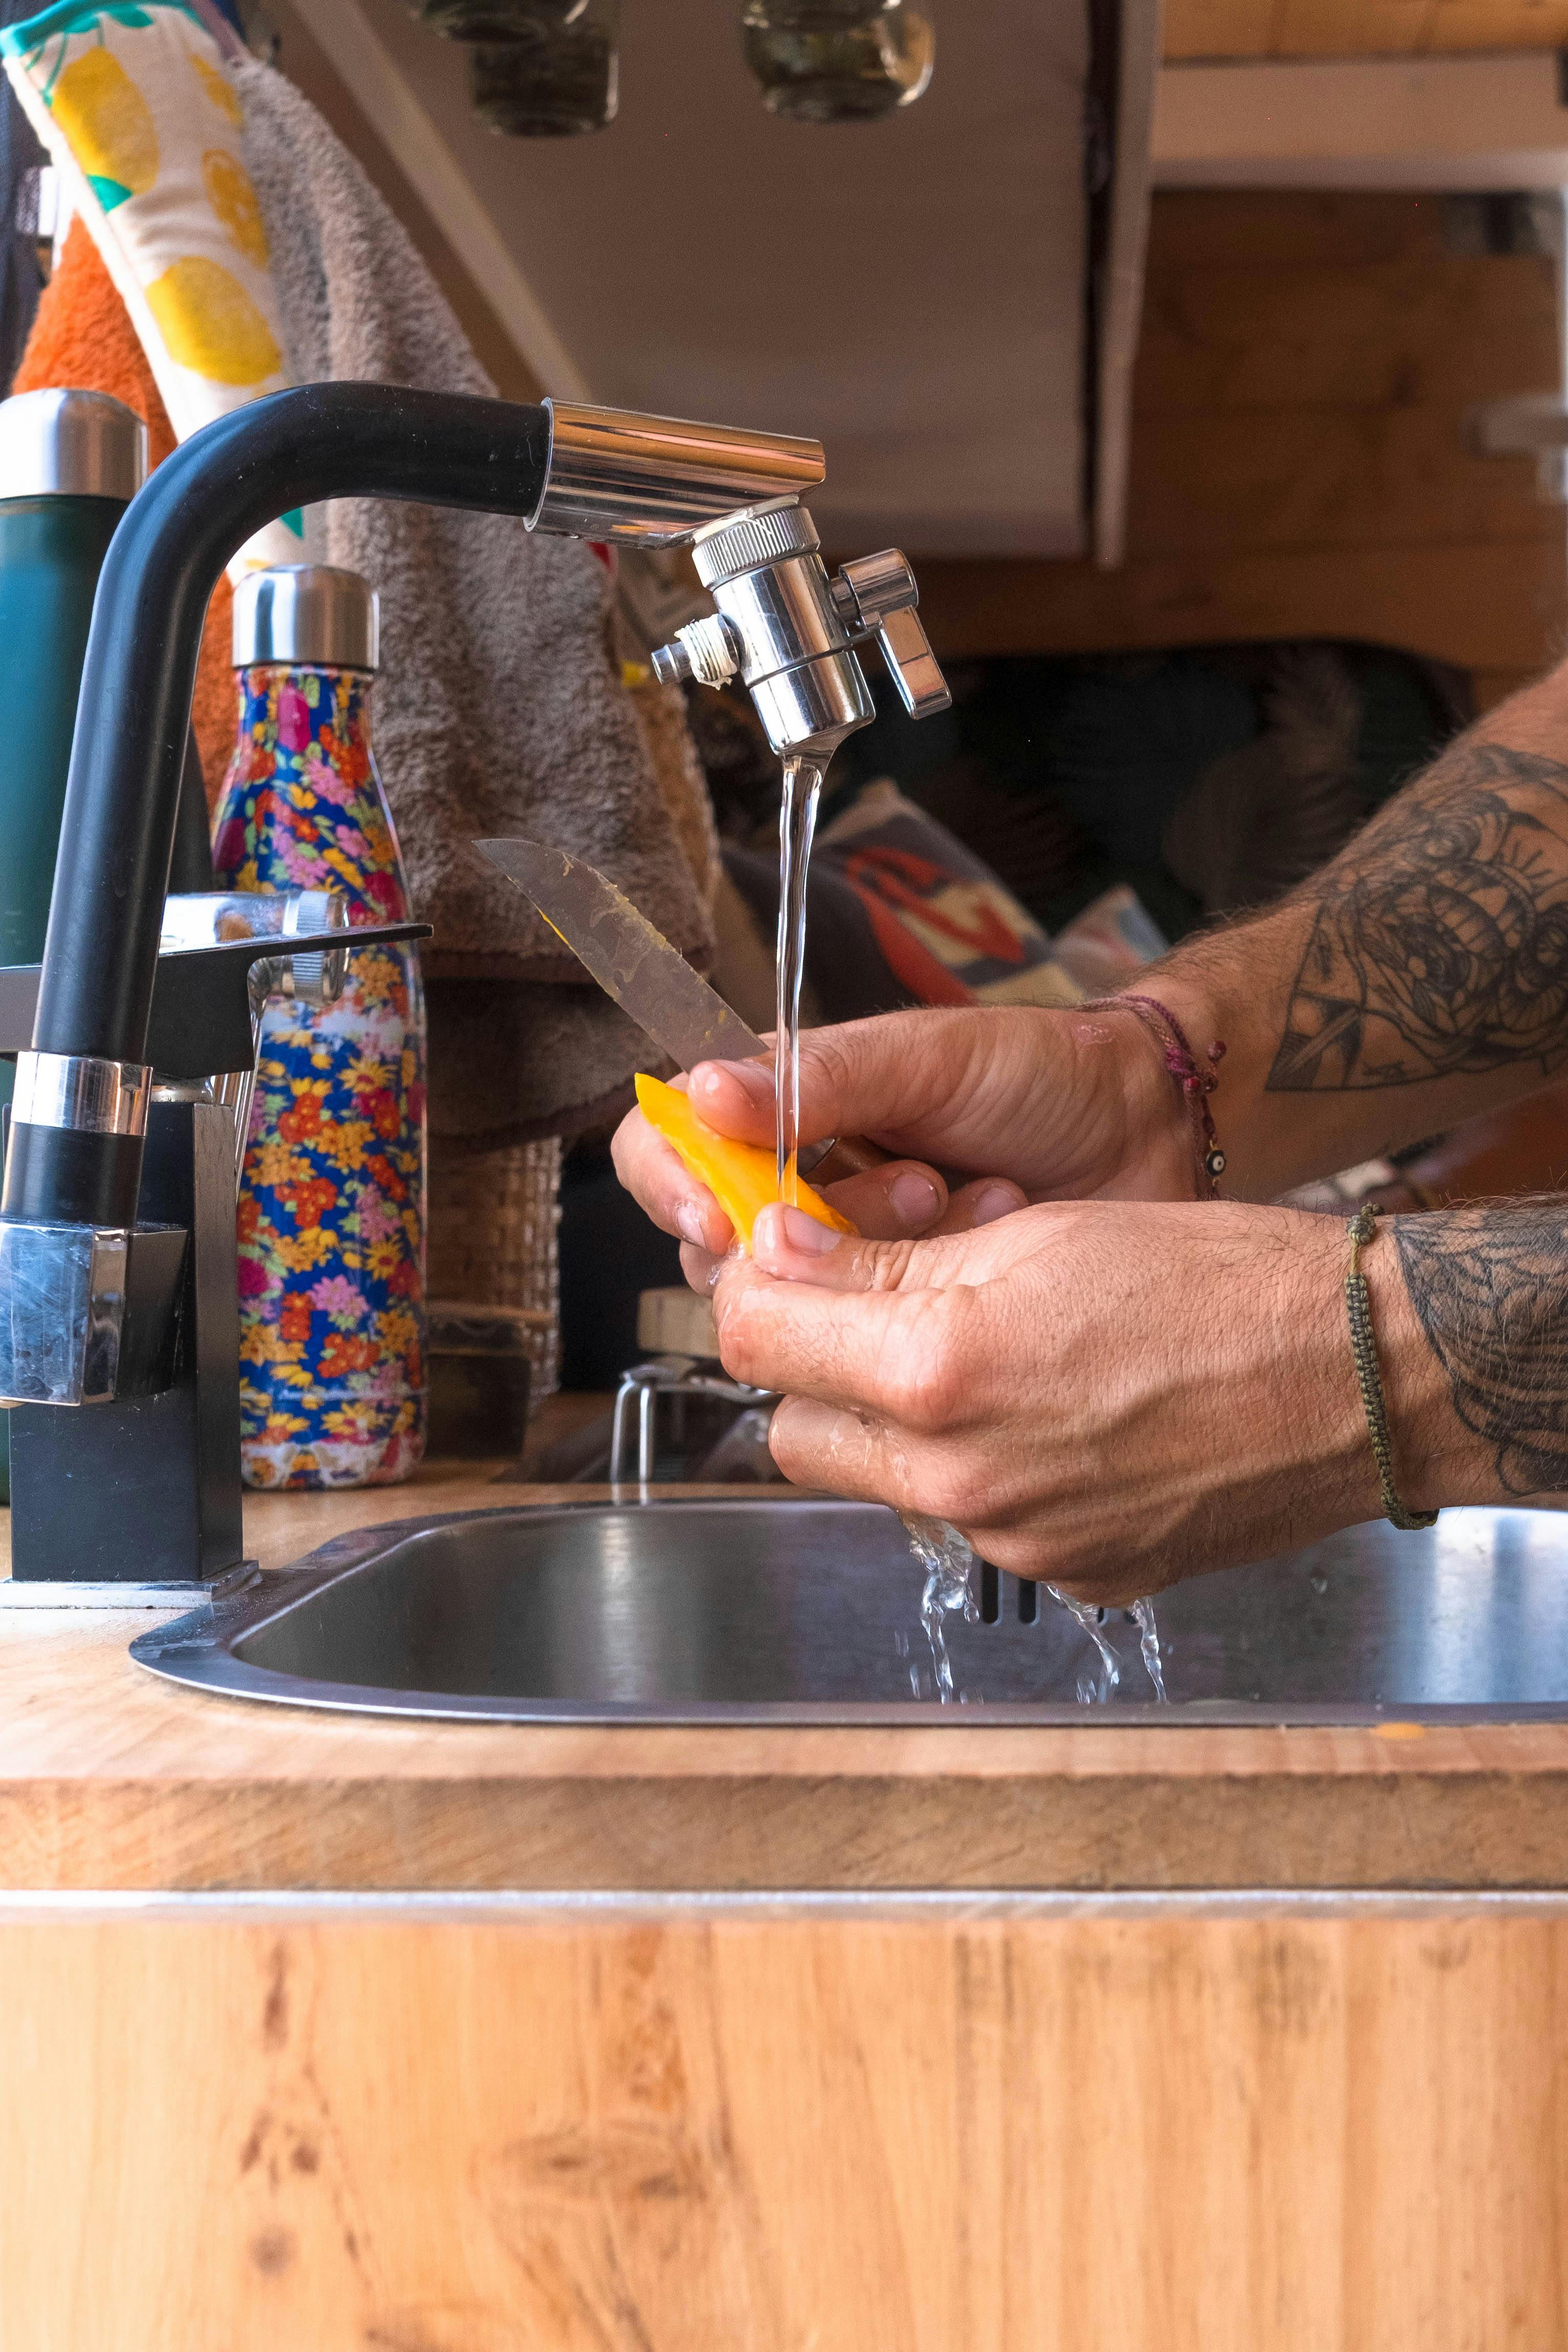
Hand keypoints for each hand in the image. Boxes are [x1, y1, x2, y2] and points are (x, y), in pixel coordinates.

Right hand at [610, 1005, 1197, 1283]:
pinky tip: (991, 1245)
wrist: (1154, 1132)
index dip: (673, 1185)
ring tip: (965, 1204)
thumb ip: (819, 1076)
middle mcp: (799, 1190)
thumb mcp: (930, 1056)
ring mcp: (851, 1260)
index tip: (726, 1215)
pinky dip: (929, 1299)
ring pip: (796, 1300)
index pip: (667, 1147)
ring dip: (879, 1260)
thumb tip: (703, 1094)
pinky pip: (871, 1340)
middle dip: (811, 1231)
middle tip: (916, 1187)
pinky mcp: (906, 1319)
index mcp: (780, 1111)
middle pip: (723, 1244)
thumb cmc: (1043, 1075)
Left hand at [709, 1194, 1398, 1602]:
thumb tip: (779, 1253)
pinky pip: (983, 1524)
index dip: (758, 1284)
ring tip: (993, 1360)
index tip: (786, 1255)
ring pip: (889, 1482)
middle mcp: (965, 1478)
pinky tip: (1063, 1421)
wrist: (1359, 1374)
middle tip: (871, 1312)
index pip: (755, 1340)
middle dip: (814, 1371)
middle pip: (797, 1434)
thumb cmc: (1215, 1278)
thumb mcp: (1035, 1232)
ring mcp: (1020, 1542)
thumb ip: (888, 1260)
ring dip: (904, 1424)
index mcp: (941, 1372)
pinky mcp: (1074, 1577)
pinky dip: (992, 1473)